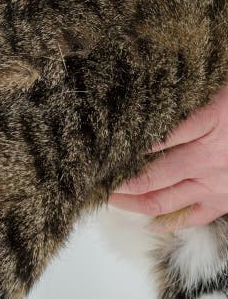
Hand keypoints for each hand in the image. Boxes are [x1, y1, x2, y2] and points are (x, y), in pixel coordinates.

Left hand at [109, 85, 227, 230]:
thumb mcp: (215, 88)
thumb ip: (182, 92)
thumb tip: (140, 81)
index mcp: (208, 122)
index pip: (153, 137)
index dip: (120, 144)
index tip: (95, 144)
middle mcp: (209, 157)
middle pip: (149, 175)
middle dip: (115, 179)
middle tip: (89, 176)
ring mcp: (217, 183)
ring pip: (161, 200)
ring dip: (129, 201)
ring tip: (105, 194)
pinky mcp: (225, 200)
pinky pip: (191, 217)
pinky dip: (164, 221)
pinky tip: (145, 219)